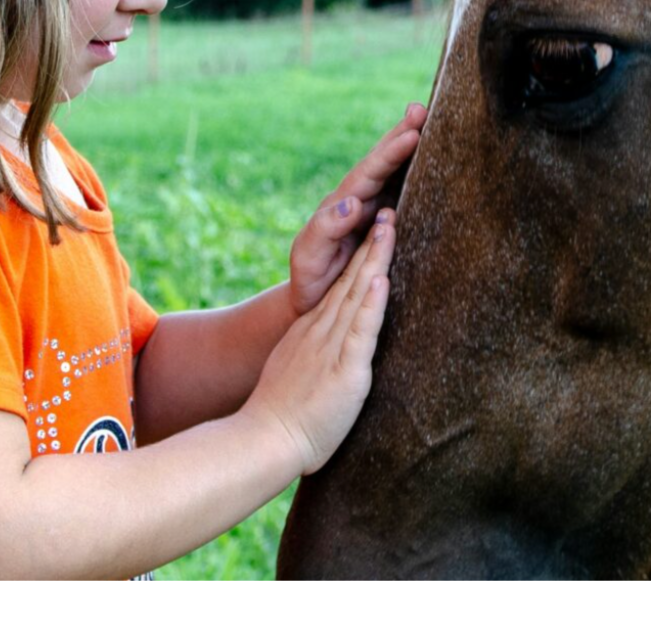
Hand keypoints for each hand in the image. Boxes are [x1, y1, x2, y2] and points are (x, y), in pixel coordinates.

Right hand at [245, 212, 395, 475]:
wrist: (261, 439)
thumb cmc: (279, 419)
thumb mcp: (294, 375)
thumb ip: (311, 360)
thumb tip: (321, 357)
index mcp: (311, 333)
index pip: (340, 287)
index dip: (359, 258)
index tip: (373, 230)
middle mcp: (320, 331)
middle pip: (350, 279)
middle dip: (371, 244)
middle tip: (388, 211)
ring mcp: (331, 346)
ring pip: (357, 294)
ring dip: (375, 258)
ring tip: (389, 225)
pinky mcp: (344, 368)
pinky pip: (360, 329)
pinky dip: (373, 303)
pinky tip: (381, 278)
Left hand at [289, 103, 425, 315]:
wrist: (312, 299)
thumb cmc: (310, 277)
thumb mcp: (309, 255)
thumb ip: (325, 229)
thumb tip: (352, 203)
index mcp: (342, 202)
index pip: (368, 171)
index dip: (390, 152)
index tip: (411, 134)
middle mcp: (360, 199)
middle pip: (383, 161)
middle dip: (401, 134)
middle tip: (421, 109)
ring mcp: (374, 209)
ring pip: (395, 172)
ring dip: (412, 147)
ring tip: (429, 121)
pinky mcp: (386, 225)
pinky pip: (404, 193)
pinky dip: (418, 173)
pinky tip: (435, 160)